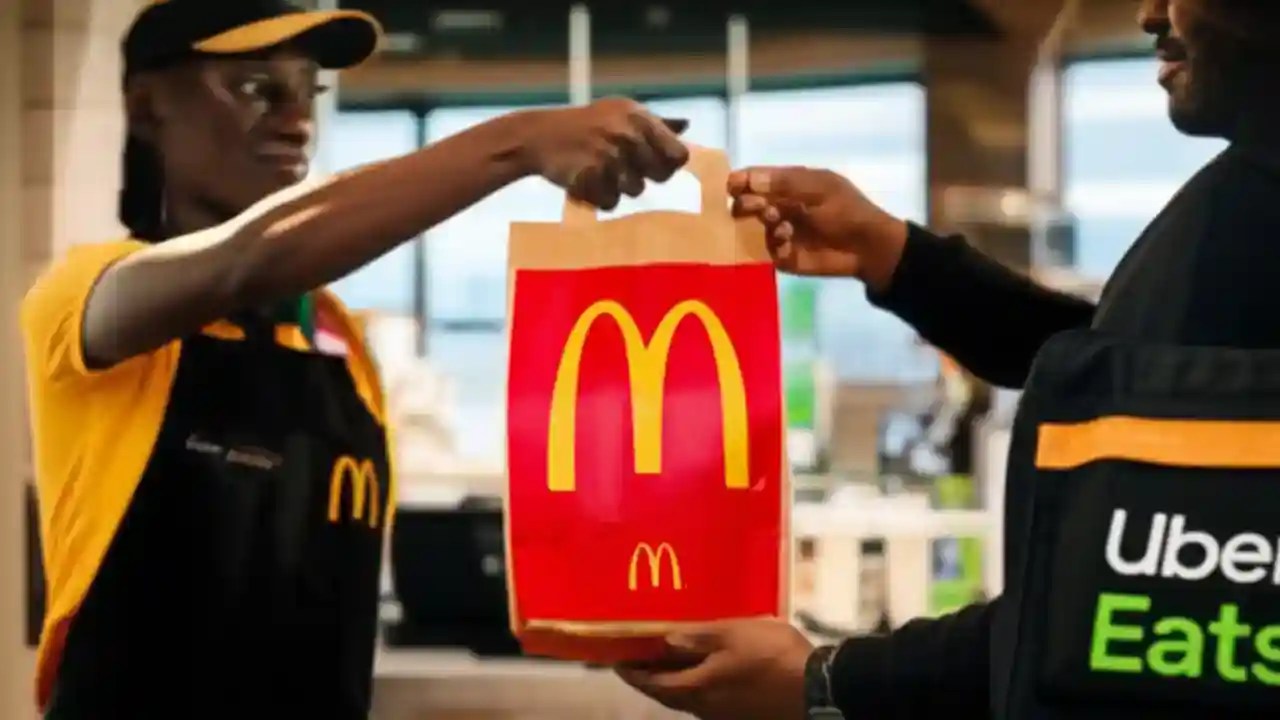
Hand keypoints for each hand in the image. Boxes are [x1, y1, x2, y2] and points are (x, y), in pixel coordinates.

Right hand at [521, 97, 689, 209]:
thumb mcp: (619, 114)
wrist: (538, 136)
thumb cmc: (585, 126)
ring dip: (618, 186)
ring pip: (635, 190)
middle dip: (643, 175)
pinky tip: (586, 180)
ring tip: (598, 169)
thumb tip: (685, 125)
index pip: (679, 155)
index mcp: (639, 116)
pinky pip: (611, 202)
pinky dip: (599, 197)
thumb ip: (653, 124)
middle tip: (620, 166)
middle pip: (659, 176)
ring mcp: (610, 155)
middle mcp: (628, 134)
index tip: (654, 165)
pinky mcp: (593, 176)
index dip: (669, 164)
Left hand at [616, 619, 813, 719]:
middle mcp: (705, 709)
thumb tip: (666, 641)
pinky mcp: (743, 715)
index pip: (652, 685)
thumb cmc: (772, 656)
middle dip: (651, 679)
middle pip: (669, 696)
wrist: (818, 688)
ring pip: (690, 700)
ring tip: (671, 661)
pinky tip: (707, 670)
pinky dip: (699, 686)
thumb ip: (698, 638)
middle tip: (639, 660)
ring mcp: (725, 715)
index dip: (632, 673)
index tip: (616, 661)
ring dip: (676, 682)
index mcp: (697, 689)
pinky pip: (709, 701)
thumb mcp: (733, 634)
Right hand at [728, 165, 908, 291]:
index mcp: (788, 186)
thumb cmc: (847, 211)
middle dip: (747, 204)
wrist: (868, 247)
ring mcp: (780, 233)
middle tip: (758, 207)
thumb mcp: (820, 188)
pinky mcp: (784, 257)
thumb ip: (785, 183)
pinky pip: (768, 251)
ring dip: (765, 223)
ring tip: (781, 225)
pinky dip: (775, 245)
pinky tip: (788, 243)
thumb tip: (748, 180)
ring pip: (754, 227)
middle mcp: (780, 207)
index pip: (755, 179)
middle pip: (747, 203)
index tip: (732, 186)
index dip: (740, 180)